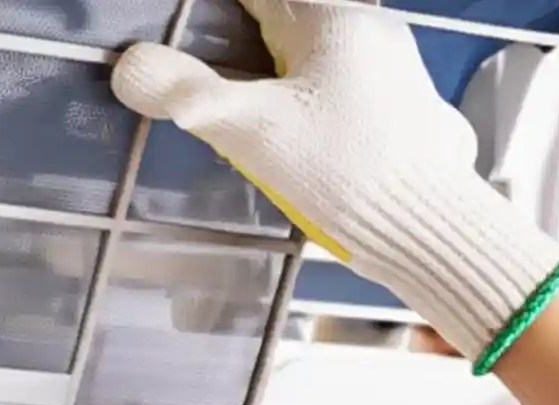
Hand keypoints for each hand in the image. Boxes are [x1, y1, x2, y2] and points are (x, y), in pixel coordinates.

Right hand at [112, 0, 558, 368]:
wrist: (428, 229)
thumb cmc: (345, 169)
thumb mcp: (250, 130)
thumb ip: (186, 94)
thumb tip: (130, 66)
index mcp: (335, 19)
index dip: (218, 17)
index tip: (192, 37)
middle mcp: (372, 33)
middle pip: (288, 28)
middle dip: (247, 54)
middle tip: (213, 90)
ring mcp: (396, 71)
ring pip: (317, 63)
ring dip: (280, 85)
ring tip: (252, 127)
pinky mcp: (406, 112)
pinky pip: (343, 95)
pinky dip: (311, 110)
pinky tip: (299, 148)